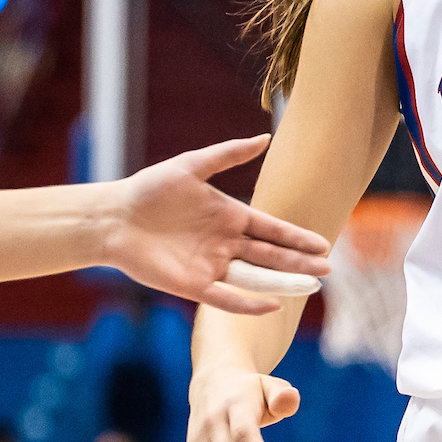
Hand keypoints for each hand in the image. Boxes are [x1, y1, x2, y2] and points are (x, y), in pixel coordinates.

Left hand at [98, 134, 332, 314]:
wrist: (113, 217)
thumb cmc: (150, 189)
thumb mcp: (192, 166)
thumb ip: (228, 154)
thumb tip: (266, 137)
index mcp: (230, 217)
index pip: (272, 230)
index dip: (297, 238)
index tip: (323, 244)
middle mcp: (225, 244)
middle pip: (271, 255)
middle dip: (299, 262)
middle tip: (328, 269)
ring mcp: (211, 265)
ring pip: (256, 276)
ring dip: (283, 282)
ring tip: (312, 286)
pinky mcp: (192, 285)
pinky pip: (226, 297)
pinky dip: (248, 303)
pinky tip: (271, 304)